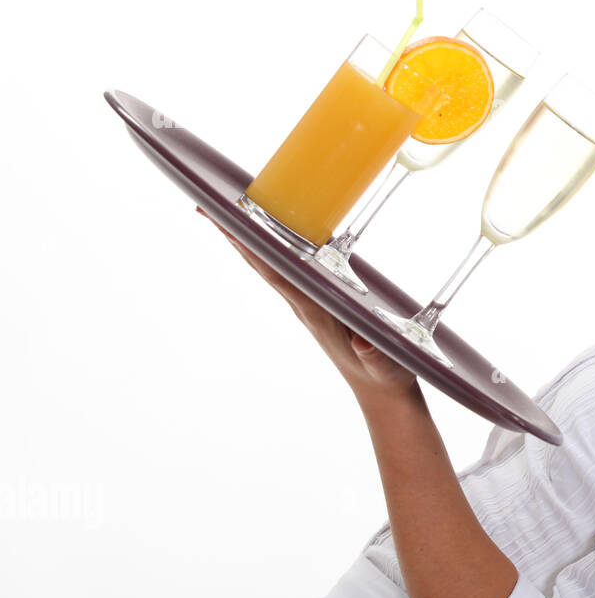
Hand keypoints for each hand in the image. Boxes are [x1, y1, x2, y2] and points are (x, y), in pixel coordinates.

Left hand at [196, 206, 416, 399]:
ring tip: (222, 212)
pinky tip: (264, 234)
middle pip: (264, 264)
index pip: (278, 274)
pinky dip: (270, 249)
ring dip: (247, 240)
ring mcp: (308, 303)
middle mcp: (305, 305)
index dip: (253, 249)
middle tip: (206, 206)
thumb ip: (375, 355)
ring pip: (271, 266)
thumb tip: (363, 342)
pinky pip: (287, 270)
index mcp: (316, 313)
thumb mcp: (386, 367)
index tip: (228, 225)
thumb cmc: (383, 375)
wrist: (379, 390)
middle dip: (236, 236)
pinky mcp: (316, 302)